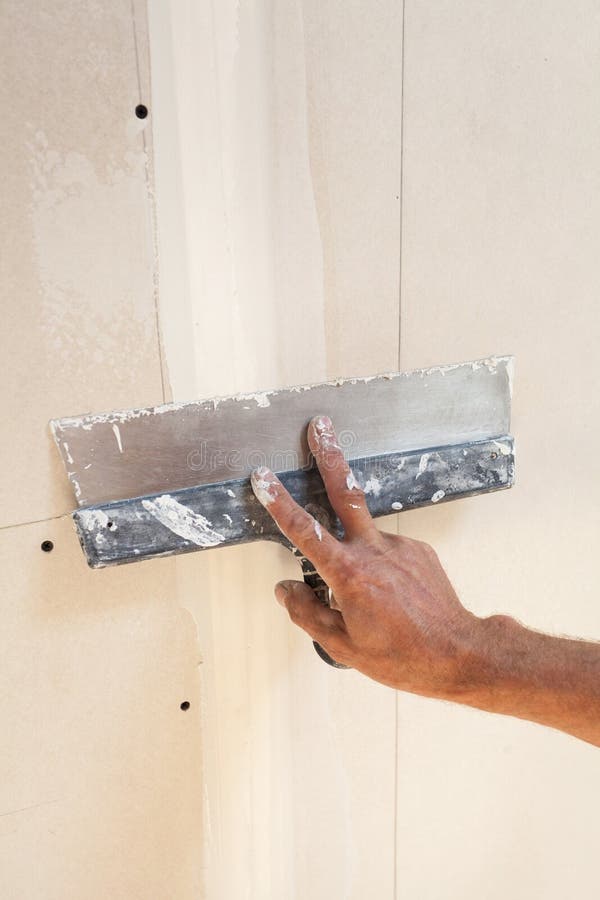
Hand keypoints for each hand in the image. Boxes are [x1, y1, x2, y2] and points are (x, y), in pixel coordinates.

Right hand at [250, 415, 482, 699]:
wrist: (460, 653)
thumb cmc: (403, 656)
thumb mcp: (343, 646)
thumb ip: (307, 613)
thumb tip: (285, 589)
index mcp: (349, 574)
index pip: (304, 531)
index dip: (280, 503)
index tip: (264, 478)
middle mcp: (374, 551)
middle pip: (345, 493)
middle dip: (330, 456)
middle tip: (321, 426)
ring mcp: (400, 547)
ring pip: (365, 539)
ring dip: (358, 556)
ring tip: (376, 603)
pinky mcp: (419, 550)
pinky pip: (388, 553)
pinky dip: (381, 570)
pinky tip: (394, 600)